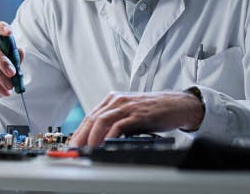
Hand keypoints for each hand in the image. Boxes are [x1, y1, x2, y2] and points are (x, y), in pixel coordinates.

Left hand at [70, 91, 204, 147]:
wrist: (176, 104)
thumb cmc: (153, 110)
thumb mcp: (129, 114)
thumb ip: (115, 123)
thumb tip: (100, 140)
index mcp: (112, 100)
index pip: (90, 116)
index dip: (80, 131)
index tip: (73, 144)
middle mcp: (117, 101)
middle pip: (93, 118)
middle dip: (82, 135)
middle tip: (75, 149)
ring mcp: (127, 107)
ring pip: (102, 120)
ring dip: (93, 136)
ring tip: (88, 149)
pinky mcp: (138, 114)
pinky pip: (120, 125)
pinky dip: (110, 135)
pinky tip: (106, 144)